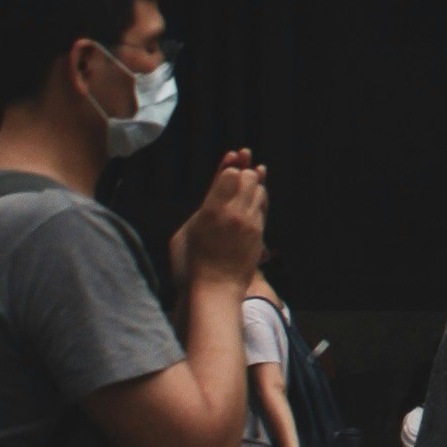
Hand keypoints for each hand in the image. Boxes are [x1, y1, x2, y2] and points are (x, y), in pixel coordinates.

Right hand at [183, 151, 266, 291]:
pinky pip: (262, 207)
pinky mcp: (258, 234)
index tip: (233, 156)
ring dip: (254, 183)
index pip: (227, 177)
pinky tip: (259, 191)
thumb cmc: (191, 265)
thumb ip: (198, 214)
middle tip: (244, 162)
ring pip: (258, 191)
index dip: (230, 165)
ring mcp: (248, 224)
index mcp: (210, 212)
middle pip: (246, 179)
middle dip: (244, 171)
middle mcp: (232, 214)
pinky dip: (260, 197)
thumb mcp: (183, 235)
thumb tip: (208, 203)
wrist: (214, 290)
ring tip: (252, 175)